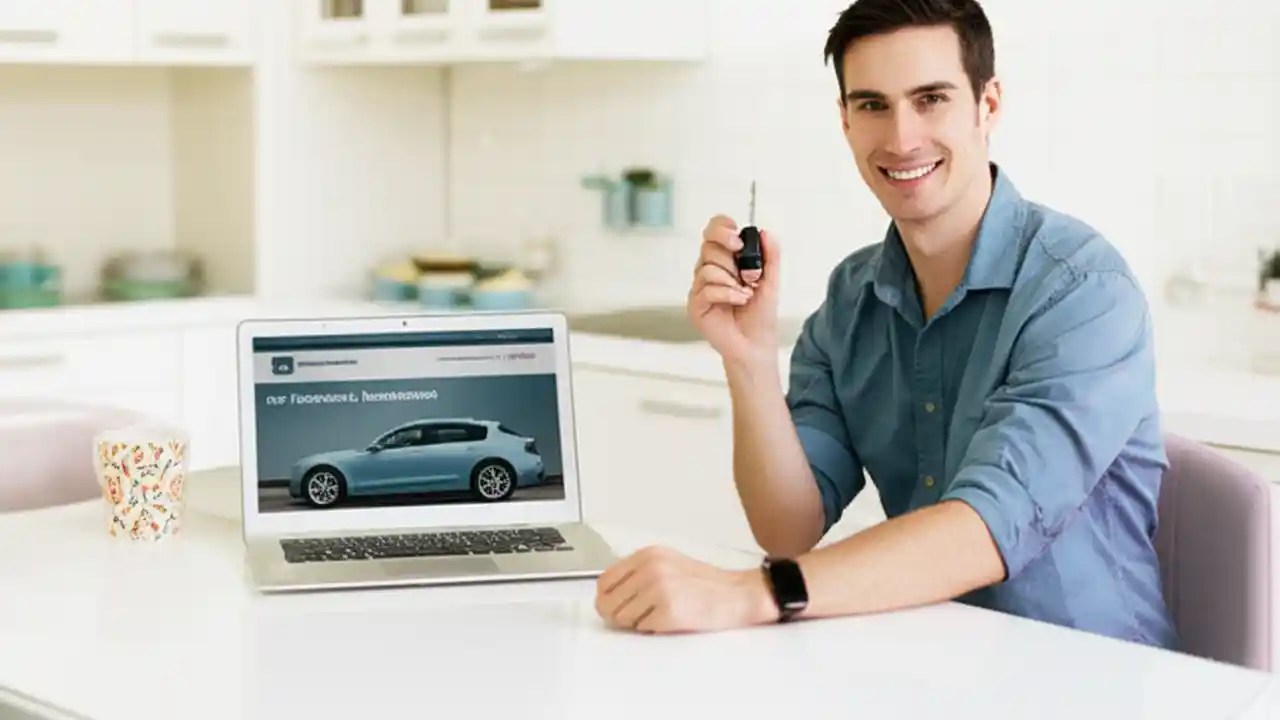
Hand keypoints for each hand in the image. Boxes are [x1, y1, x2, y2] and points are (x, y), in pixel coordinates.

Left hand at [594, 546, 776, 634]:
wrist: (737, 594)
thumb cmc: (706, 582)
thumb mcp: (668, 563)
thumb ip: (638, 573)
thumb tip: (608, 595)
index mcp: (648, 555)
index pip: (605, 581)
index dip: (605, 598)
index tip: (612, 606)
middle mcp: (650, 570)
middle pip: (608, 602)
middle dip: (616, 615)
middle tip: (632, 618)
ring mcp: (658, 591)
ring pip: (622, 619)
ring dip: (635, 623)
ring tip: (657, 615)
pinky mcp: (668, 612)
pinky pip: (642, 629)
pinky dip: (652, 630)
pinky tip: (669, 621)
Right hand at [687, 215, 780, 364]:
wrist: (756, 344)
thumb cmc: (760, 315)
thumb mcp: (771, 280)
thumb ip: (772, 256)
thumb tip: (766, 232)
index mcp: (724, 261)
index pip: (713, 232)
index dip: (721, 228)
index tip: (738, 238)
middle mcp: (708, 271)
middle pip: (709, 247)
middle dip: (732, 259)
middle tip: (749, 273)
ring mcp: (699, 288)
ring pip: (708, 268)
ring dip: (732, 281)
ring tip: (746, 295)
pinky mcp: (695, 306)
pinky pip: (707, 289)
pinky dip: (728, 294)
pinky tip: (739, 301)